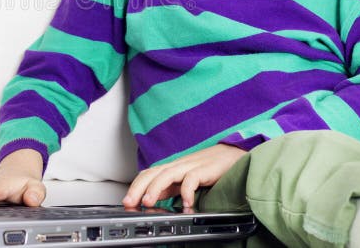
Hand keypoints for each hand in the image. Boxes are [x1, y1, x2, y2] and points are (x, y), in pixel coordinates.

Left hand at [122, 144, 245, 208]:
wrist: (232, 156)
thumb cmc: (209, 167)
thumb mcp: (184, 179)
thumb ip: (169, 188)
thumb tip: (152, 198)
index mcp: (171, 168)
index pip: (148, 174)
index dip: (135, 186)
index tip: (127, 201)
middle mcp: (177, 165)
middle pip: (152, 173)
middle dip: (138, 188)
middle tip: (130, 202)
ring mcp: (190, 166)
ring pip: (167, 174)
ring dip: (155, 188)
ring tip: (148, 202)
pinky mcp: (204, 170)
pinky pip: (192, 179)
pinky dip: (186, 192)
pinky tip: (185, 204)